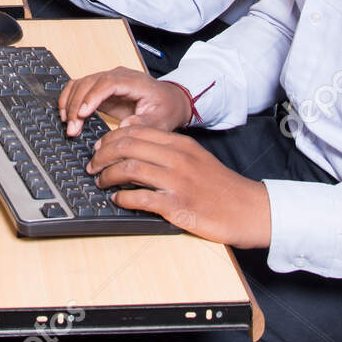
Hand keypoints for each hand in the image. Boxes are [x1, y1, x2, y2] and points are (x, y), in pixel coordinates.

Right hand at [58, 67, 190, 136]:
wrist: (169, 101)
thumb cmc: (165, 108)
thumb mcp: (161, 120)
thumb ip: (144, 123)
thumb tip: (123, 127)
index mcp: (134, 82)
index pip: (107, 83)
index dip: (92, 97)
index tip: (82, 114)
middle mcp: (118, 76)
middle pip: (90, 82)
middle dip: (77, 105)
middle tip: (72, 128)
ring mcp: (107, 80)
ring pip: (81, 83)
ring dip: (70, 103)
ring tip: (68, 124)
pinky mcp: (100, 88)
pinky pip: (79, 88)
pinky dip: (69, 99)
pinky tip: (66, 115)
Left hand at [87, 126, 271, 247]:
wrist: (248, 209)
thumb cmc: (220, 186)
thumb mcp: (196, 158)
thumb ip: (169, 151)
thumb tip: (136, 151)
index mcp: (180, 144)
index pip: (136, 132)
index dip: (111, 139)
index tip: (99, 148)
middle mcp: (177, 159)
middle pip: (127, 146)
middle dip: (102, 155)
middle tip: (92, 165)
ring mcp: (177, 182)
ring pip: (130, 169)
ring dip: (108, 175)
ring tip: (100, 181)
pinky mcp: (178, 206)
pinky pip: (141, 198)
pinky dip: (124, 198)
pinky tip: (118, 199)